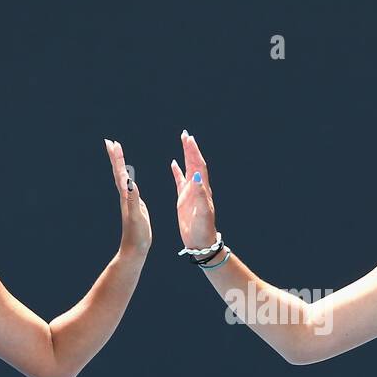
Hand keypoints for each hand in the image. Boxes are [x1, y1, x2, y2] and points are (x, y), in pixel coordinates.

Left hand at [104, 138, 150, 256]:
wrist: (134, 249)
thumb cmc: (136, 235)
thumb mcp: (137, 216)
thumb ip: (134, 199)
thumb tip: (130, 183)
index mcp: (126, 196)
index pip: (120, 173)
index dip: (117, 158)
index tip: (113, 143)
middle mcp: (125, 196)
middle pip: (118, 172)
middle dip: (115, 157)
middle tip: (111, 142)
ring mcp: (129, 200)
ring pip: (122, 178)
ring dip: (120, 165)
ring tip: (118, 153)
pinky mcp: (135, 205)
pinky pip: (130, 187)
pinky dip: (129, 178)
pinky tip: (129, 178)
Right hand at [171, 130, 216, 250]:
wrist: (200, 242)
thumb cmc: (202, 229)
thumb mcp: (202, 212)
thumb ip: (200, 194)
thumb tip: (195, 175)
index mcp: (202, 189)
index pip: (198, 165)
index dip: (194, 152)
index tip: (188, 139)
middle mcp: (197, 188)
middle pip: (194, 163)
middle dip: (190, 148)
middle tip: (185, 134)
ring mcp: (190, 193)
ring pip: (188, 169)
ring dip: (185, 155)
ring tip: (182, 142)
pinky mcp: (183, 199)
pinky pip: (180, 180)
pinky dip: (177, 171)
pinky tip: (173, 163)